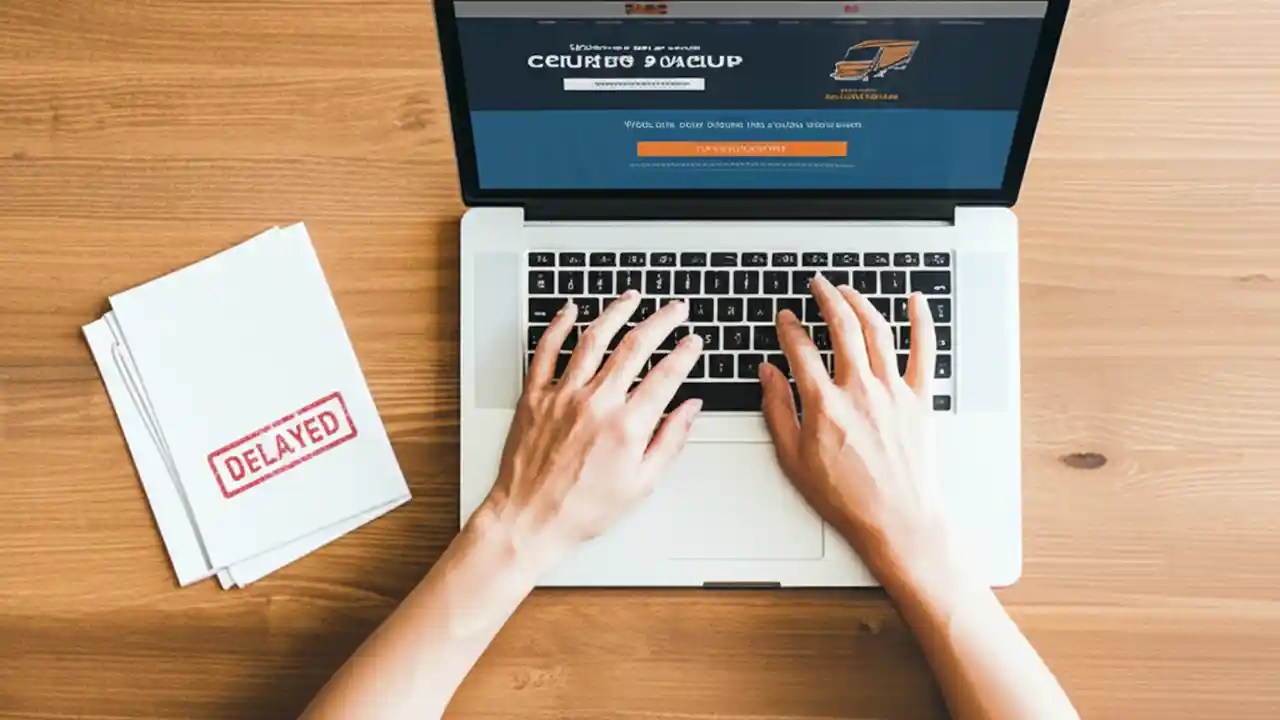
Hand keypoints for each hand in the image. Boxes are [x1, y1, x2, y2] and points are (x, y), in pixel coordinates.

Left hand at [481, 291, 704, 568]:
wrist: (529, 519)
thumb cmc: (582, 510)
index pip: (666, 374)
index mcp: (627, 426)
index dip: (685, 352)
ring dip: (616, 311)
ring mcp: (563, 395)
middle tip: (675, 309)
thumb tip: (690, 409)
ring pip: (594, 338)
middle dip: (661, 320)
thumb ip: (670, 441)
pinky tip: (570, 311)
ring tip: (632, 297)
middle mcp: (596, 403)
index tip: (694, 341)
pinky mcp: (535, 396)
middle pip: (636, 345)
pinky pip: (546, 350)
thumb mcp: (641, 485)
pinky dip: (558, 326)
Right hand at [759, 274, 947, 582]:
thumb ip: (778, 409)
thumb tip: (768, 374)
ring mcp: (893, 391)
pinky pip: (923, 351)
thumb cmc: (847, 497)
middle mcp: (861, 390)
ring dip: (861, 303)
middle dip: (826, 298)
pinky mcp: (919, 398)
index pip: (801, 350)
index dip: (789, 328)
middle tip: (817, 286)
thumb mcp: (793, 458)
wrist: (897, 519)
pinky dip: (921, 321)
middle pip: (842, 327)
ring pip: (877, 330)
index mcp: (826, 404)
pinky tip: (916, 301)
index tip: (785, 319)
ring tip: (848, 290)